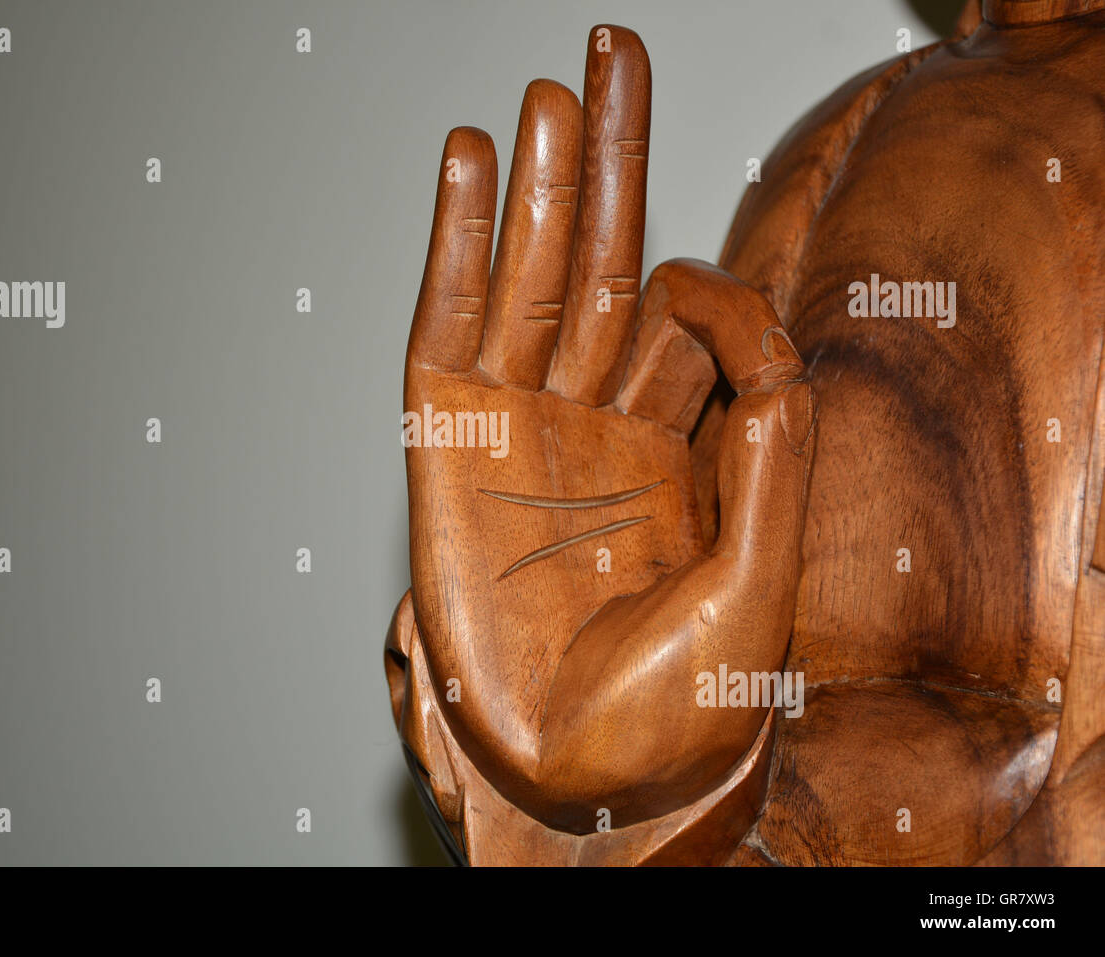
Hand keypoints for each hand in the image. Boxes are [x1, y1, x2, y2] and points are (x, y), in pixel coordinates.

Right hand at [396, 25, 815, 833]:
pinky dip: (451, 242)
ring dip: (539, 184)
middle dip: (611, 160)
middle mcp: (589, 419)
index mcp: (669, 446)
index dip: (718, 290)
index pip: (689, 320)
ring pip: (525, 276)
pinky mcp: (446, 442)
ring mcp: (515, 424)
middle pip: (601, 259)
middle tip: (610, 53)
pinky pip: (445, 322)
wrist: (580, 780)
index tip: (726, 310)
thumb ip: (768, 472)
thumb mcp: (756, 589)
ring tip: (550, 93)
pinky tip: (463, 163)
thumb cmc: (673, 707)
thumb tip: (770, 361)